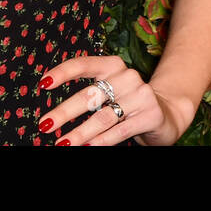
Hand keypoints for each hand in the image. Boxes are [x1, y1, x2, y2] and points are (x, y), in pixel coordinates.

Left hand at [36, 55, 195, 145]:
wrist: (167, 113)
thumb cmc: (128, 103)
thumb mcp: (110, 92)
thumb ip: (89, 96)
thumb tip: (56, 116)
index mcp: (113, 65)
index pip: (83, 64)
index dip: (62, 73)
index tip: (43, 84)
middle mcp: (127, 76)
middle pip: (89, 95)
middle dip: (64, 112)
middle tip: (45, 125)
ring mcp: (141, 94)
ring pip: (103, 117)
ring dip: (80, 133)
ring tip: (62, 143)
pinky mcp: (151, 114)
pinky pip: (120, 130)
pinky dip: (101, 141)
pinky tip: (88, 147)